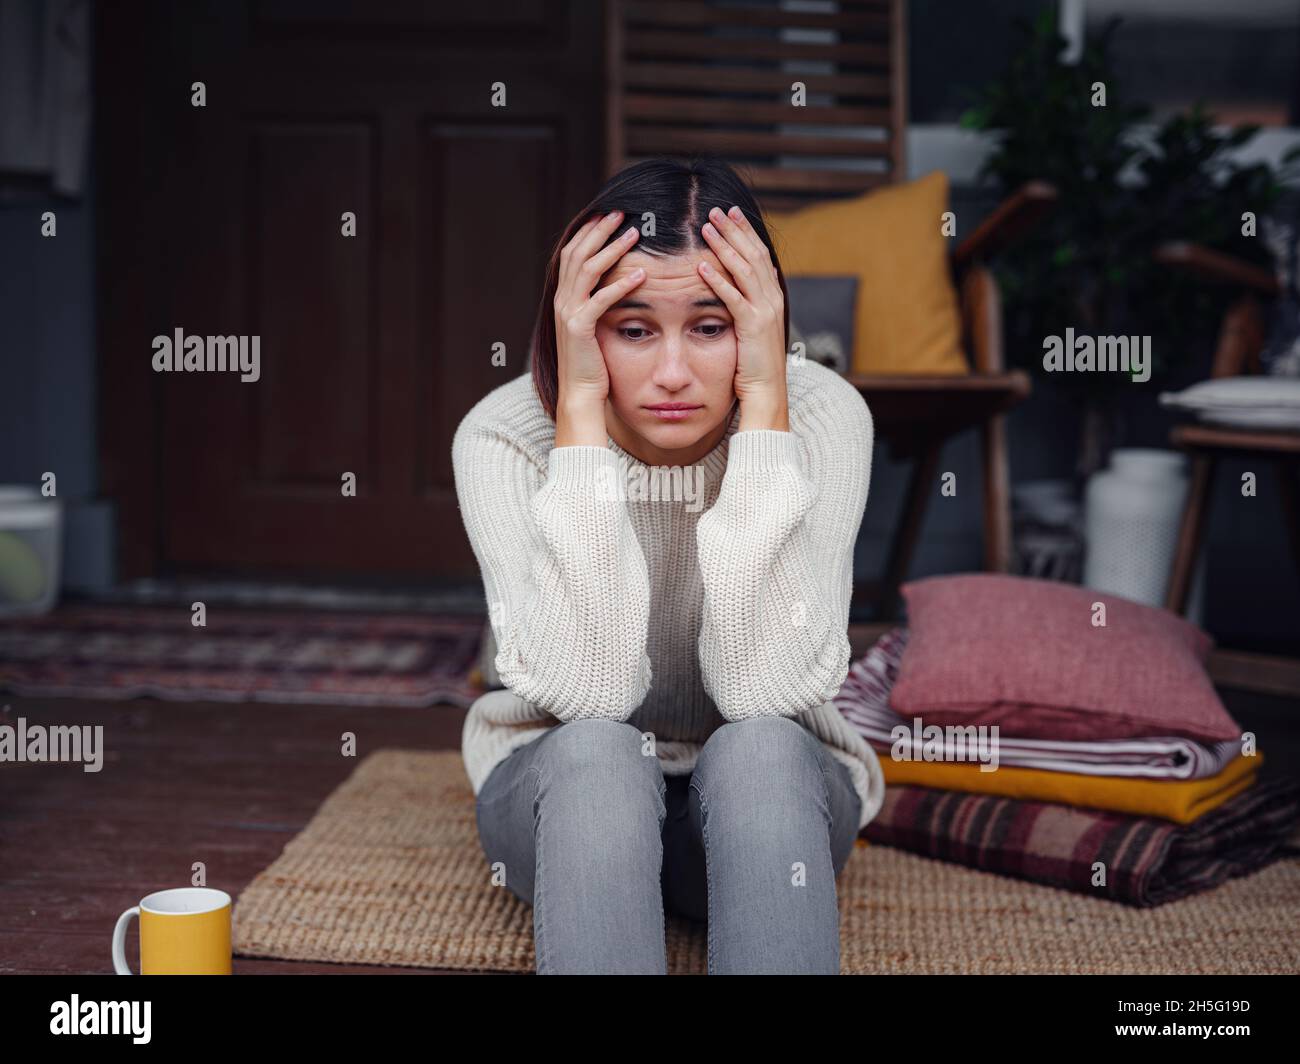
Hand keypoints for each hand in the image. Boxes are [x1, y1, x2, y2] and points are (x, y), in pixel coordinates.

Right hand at [553, 210, 645, 445]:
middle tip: (621, 212)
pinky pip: (601, 300)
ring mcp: (568, 314)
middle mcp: (562, 301)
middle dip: (599, 230)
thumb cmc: (592, 363)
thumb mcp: (593, 327)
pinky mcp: (580, 329)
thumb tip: (613, 284)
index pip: (573, 254)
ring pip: (588, 270)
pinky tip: (641, 274)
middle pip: (578, 253)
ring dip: (612, 249)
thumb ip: (597, 303)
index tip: (608, 215)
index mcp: (564, 298)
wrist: (579, 395)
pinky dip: (620, 285)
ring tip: (634, 233)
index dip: (589, 232)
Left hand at [697, 205, 788, 431]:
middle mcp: (772, 300)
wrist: (767, 394)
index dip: (744, 233)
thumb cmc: (754, 367)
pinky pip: (734, 298)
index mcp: (772, 298)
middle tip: (716, 209)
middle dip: (735, 230)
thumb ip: (747, 306)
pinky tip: (701, 267)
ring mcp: (765, 312)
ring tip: (706, 227)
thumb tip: (743, 285)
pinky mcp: (753, 327)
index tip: (730, 214)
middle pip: (754, 254)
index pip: (759, 256)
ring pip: (745, 269)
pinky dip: (718, 280)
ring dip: (725, 246)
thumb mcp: (751, 330)